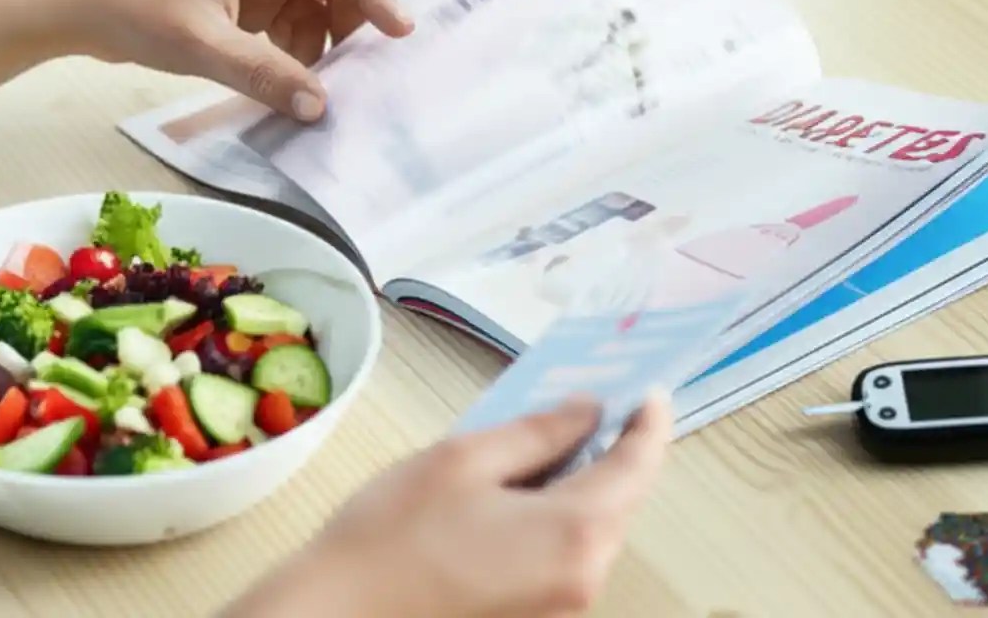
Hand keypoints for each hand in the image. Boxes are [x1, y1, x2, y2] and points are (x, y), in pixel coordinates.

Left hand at [0, 0, 412, 119]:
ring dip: (324, 45)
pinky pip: (291, 25)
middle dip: (351, 24)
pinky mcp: (244, 2)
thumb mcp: (202, 43)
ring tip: (327, 85)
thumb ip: (263, 73)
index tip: (398, 31)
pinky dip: (299, 54)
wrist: (77, 7)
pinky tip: (295, 84)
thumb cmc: (131, 4)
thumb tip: (318, 105)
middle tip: (364, 71)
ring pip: (315, 6)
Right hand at [224, 391, 672, 617]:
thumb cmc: (390, 540)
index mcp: (574, 533)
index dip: (648, 422)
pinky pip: (565, 553)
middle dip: (610, 450)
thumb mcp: (466, 458)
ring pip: (591, 528)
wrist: (339, 614)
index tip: (648, 393)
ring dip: (579, 483)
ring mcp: (559, 605)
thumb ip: (539, 432)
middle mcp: (581, 579)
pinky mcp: (534, 616)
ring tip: (542, 441)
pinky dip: (556, 516)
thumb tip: (587, 413)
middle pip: (620, 500)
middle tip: (589, 404)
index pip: (639, 466)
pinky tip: (518, 489)